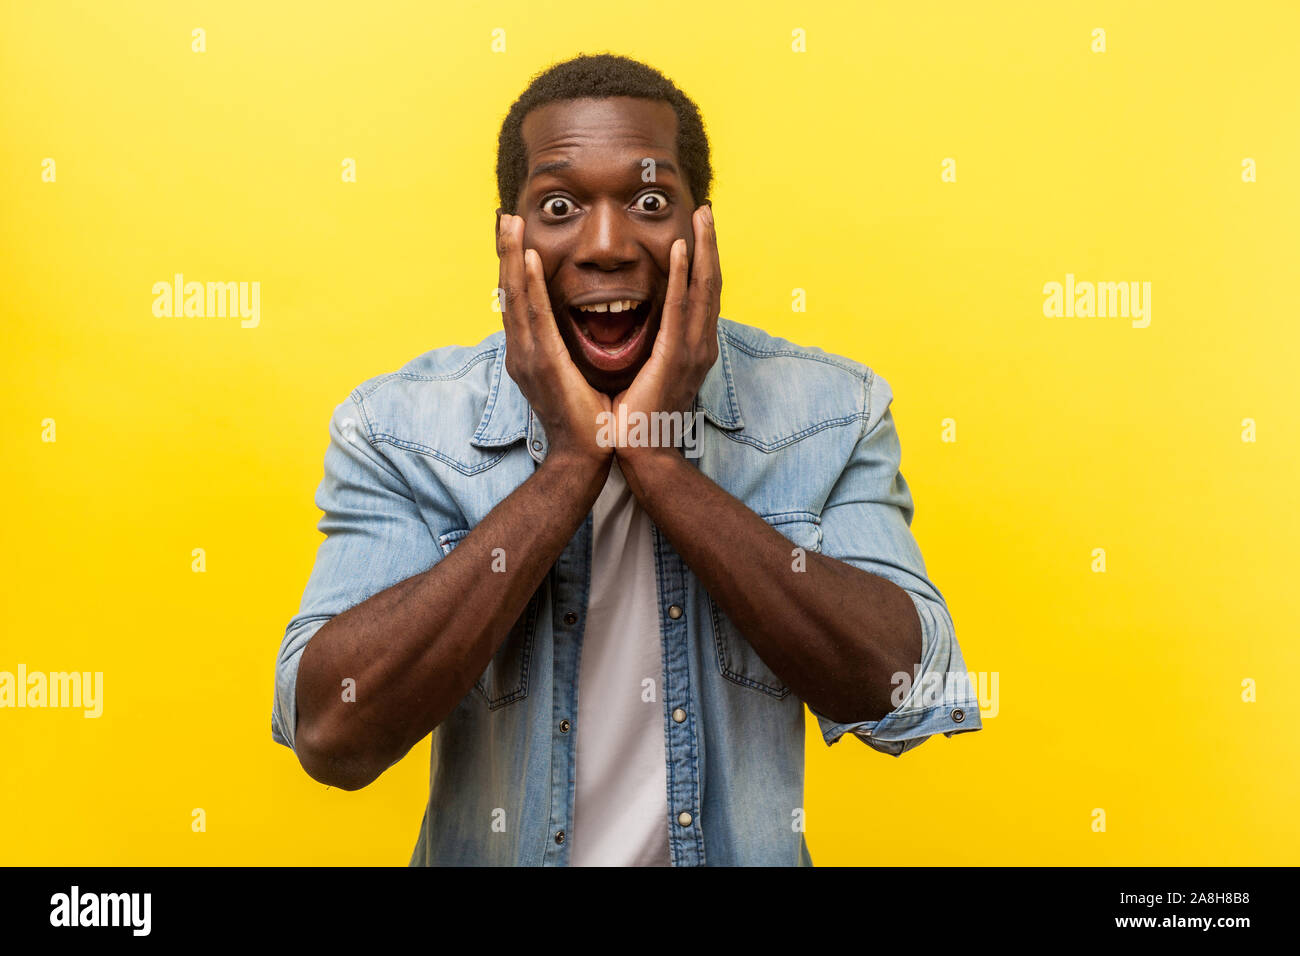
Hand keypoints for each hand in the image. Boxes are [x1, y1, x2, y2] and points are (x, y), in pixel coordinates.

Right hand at [497, 213, 611, 469]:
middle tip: (505, 217)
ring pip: (515, 297)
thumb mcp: (573, 378)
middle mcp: (522, 351)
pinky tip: (529, 259)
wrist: (584, 456)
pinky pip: (535, 315)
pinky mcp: (542, 362)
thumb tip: (576, 335)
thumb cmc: (586, 421)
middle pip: (509, 292)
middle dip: (506, 254)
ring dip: (513, 258)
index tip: (516, 237)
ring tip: (510, 224)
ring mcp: (527, 356)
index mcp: (531, 354)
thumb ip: (568, 355)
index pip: (519, 302)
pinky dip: (529, 284)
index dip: (515, 268)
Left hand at [614, 204, 720, 467]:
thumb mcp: (651, 374)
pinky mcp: (677, 356)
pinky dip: (684, 276)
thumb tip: (645, 333)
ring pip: (704, 289)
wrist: (643, 453)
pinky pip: (681, 308)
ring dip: (703, 249)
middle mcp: (701, 345)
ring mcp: (693, 351)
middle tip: (706, 212)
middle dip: (710, 245)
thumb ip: (654, 349)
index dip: (703, 261)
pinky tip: (681, 249)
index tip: (698, 232)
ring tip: (701, 217)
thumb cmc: (640, 418)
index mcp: (693, 348)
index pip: (703, 295)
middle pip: (711, 284)